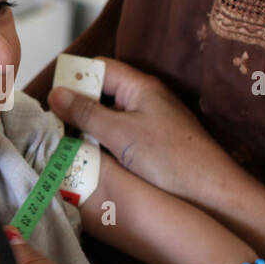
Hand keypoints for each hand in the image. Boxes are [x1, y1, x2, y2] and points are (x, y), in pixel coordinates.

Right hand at [48, 56, 224, 201]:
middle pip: (101, 93)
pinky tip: (87, 159)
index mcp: (141, 88)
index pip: (99, 67)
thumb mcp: (121, 134)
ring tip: (62, 144)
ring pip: (107, 118)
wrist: (213, 195)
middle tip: (52, 126)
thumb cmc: (171, 160)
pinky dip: (101, 145)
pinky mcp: (151, 148)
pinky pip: (117, 138)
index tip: (51, 100)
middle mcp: (145, 101)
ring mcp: (149, 125)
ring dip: (87, 129)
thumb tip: (55, 93)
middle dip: (77, 106)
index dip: (74, 78)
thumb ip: (87, 113)